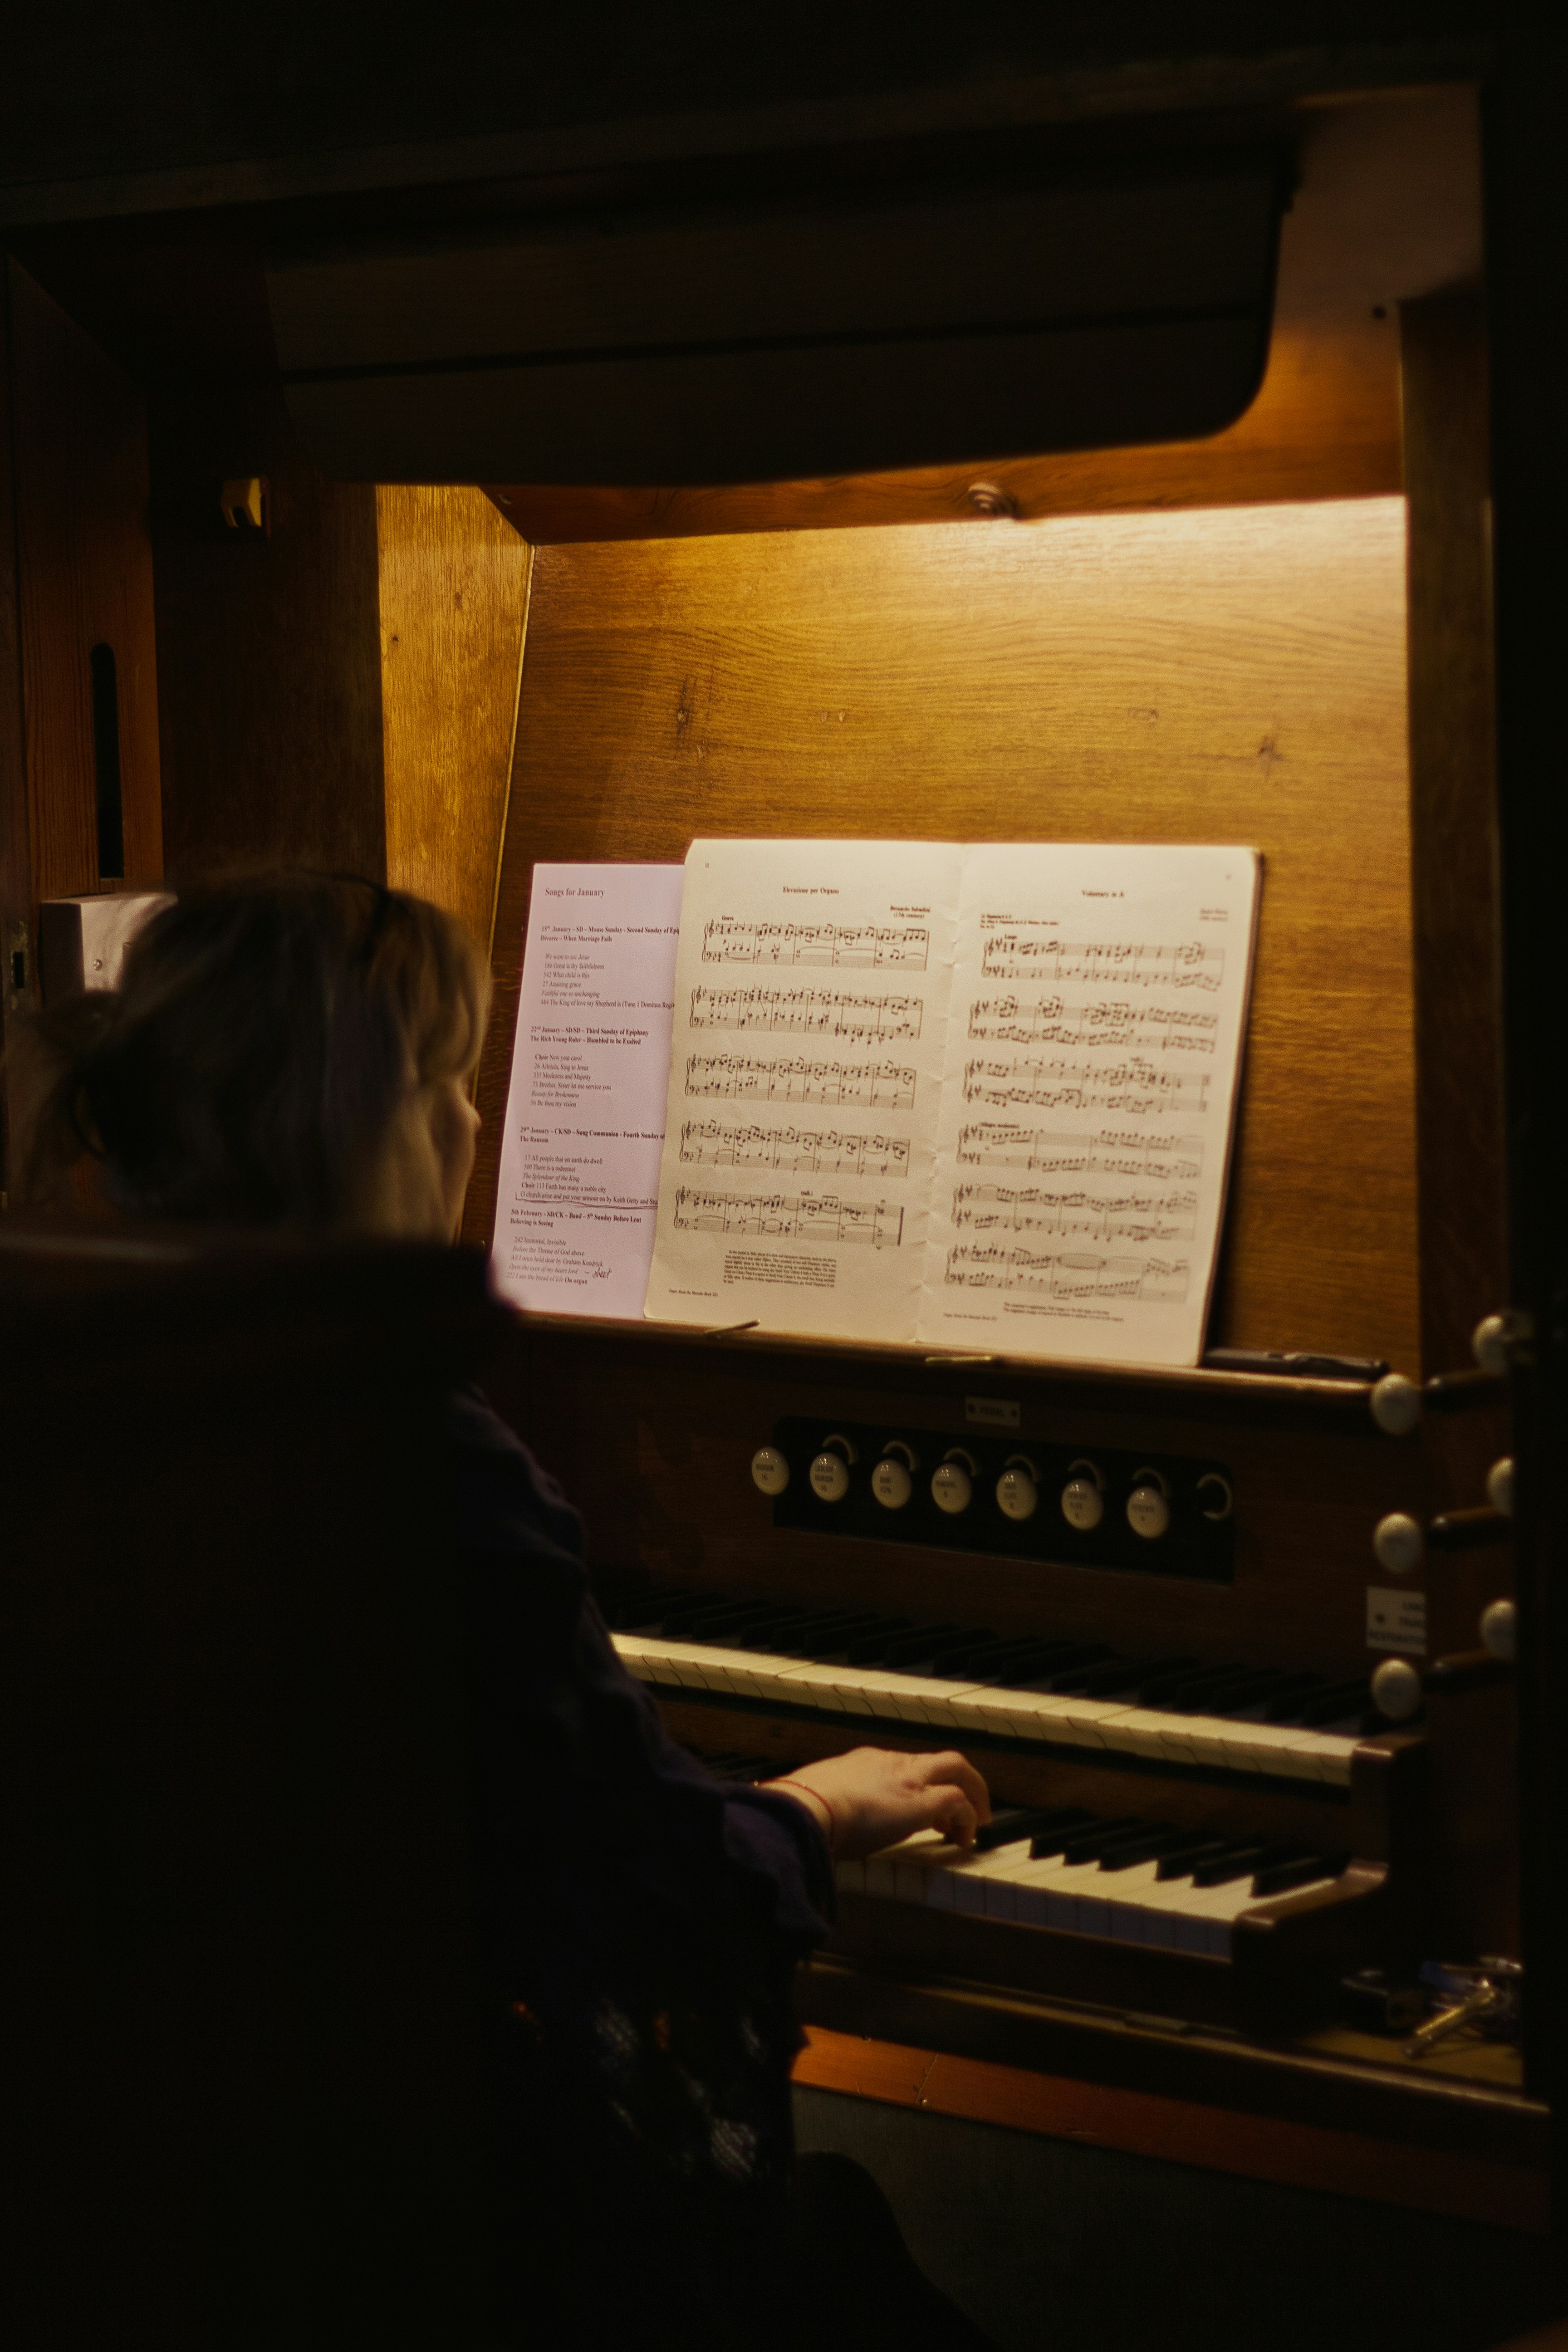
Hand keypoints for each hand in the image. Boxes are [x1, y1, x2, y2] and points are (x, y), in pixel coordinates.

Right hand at [763, 1747, 990, 1860]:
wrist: (806, 1806)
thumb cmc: (803, 1809)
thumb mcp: (817, 1799)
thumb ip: (827, 1805)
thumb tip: (816, 1823)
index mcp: (865, 1762)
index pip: (904, 1766)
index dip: (918, 1785)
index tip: (922, 1809)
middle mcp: (892, 1763)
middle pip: (941, 1760)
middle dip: (961, 1780)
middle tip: (969, 1807)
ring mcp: (908, 1779)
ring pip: (957, 1768)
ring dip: (972, 1795)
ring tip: (975, 1824)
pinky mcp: (921, 1801)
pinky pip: (958, 1801)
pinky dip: (967, 1817)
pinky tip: (964, 1839)